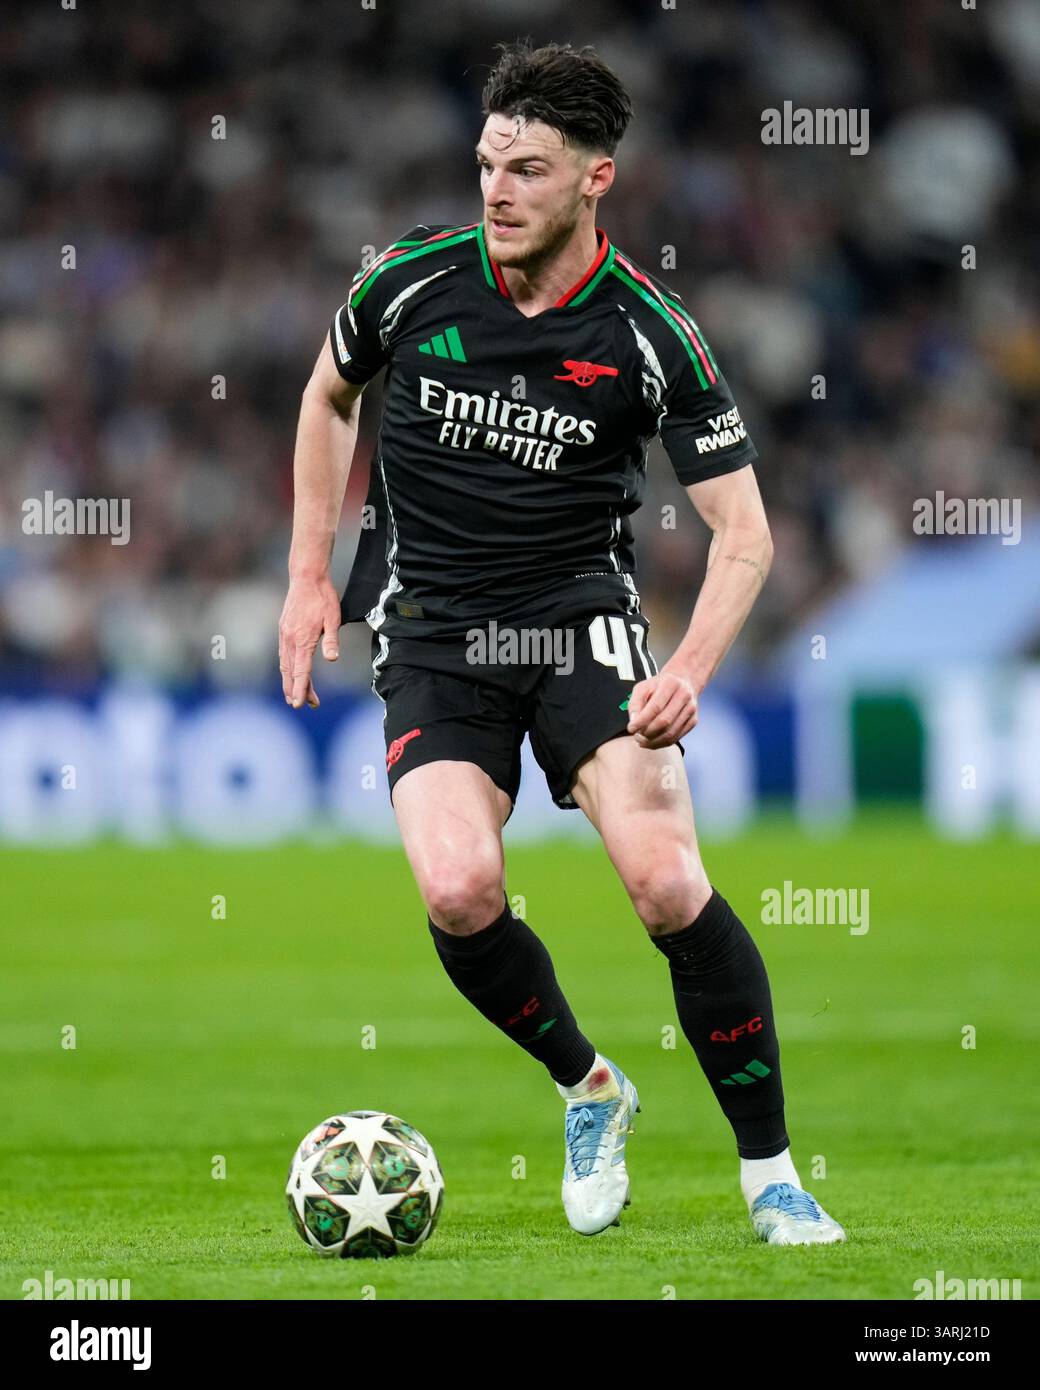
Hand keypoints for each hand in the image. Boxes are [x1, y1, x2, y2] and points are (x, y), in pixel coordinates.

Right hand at [278, 576, 341, 708]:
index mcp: (303, 639)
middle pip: (291, 672)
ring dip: (290, 682)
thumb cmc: (323, 598)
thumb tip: (332, 659)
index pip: (302, 671)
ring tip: (295, 696)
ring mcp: (284, 635)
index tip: (300, 704)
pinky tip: (291, 674)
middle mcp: (290, 639)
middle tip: (303, 705)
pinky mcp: (283, 630)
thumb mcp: (333, 618)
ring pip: (285, 665)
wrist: (306, 578)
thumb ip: (332, 640)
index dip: (302, 689)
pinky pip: (283, 655)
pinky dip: (286, 669)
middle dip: (296, 690)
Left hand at [625, 666, 698, 748]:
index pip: (655, 707)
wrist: (682, 682)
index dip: (642, 721)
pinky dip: (662, 743)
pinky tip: (652, 742)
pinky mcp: (693, 720)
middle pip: (665, 721)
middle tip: (636, 736)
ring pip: (671, 732)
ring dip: (654, 741)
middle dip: (648, 733)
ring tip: (642, 741)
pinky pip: (677, 737)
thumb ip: (635, 703)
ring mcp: (691, 709)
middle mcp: (684, 695)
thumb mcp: (643, 688)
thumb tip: (634, 721)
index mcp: (670, 684)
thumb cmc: (659, 686)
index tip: (631, 728)